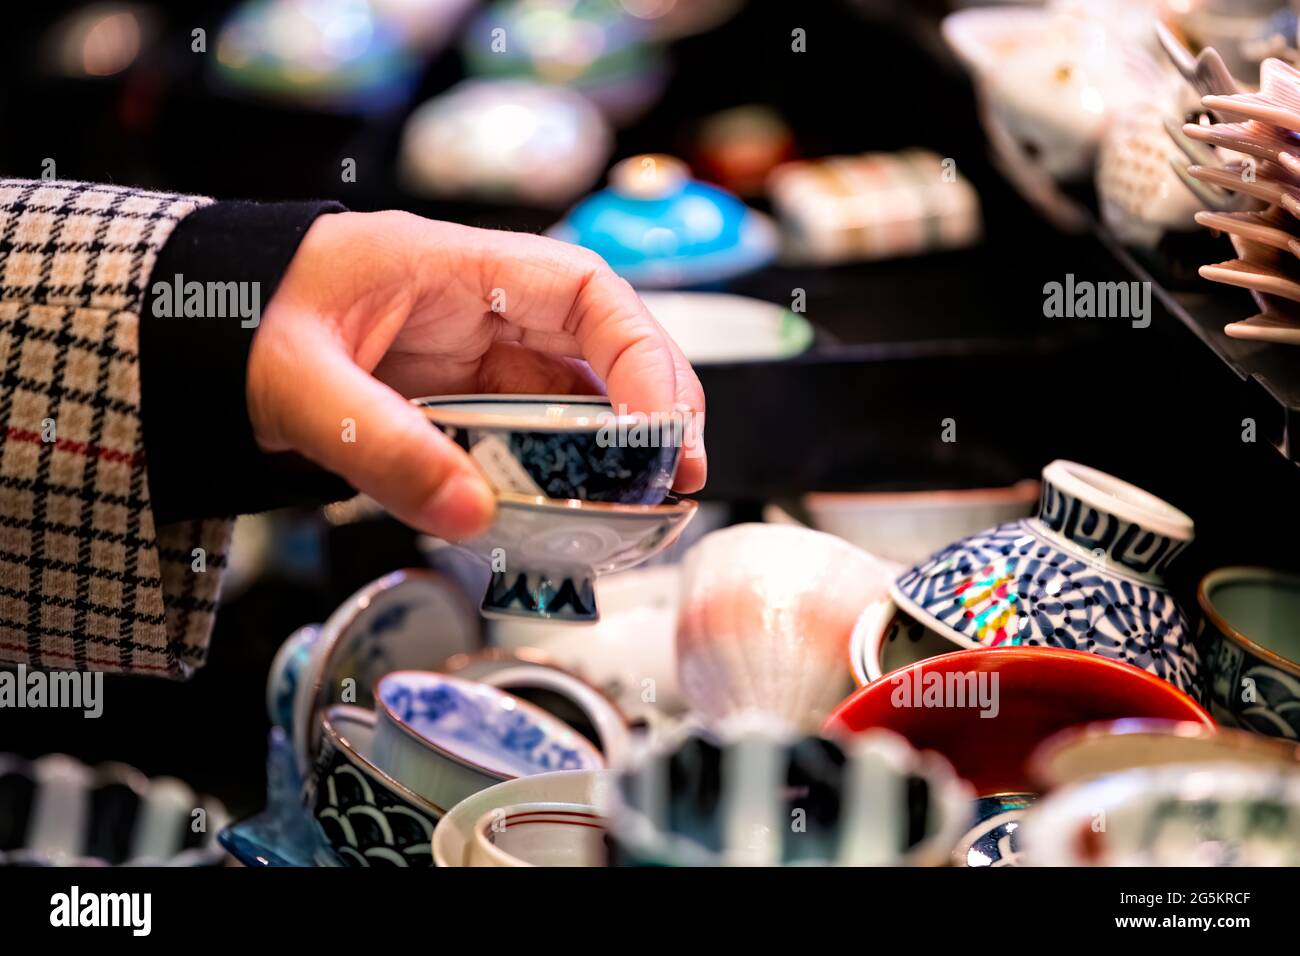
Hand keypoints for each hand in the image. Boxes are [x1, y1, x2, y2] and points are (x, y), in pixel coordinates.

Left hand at [246, 210, 705, 538]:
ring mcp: (470, 355)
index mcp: (454, 267)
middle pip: (601, 344)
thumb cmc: (237, 324)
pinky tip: (576, 508)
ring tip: (648, 503)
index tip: (662, 424)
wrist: (191, 332)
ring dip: (616, 445)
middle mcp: (480, 307)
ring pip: (573, 392)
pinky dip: (560, 468)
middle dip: (653, 405)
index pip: (585, 289)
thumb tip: (472, 514)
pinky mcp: (454, 398)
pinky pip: (528, 429)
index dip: (642, 352)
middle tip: (681, 476)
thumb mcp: (297, 382)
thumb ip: (378, 445)